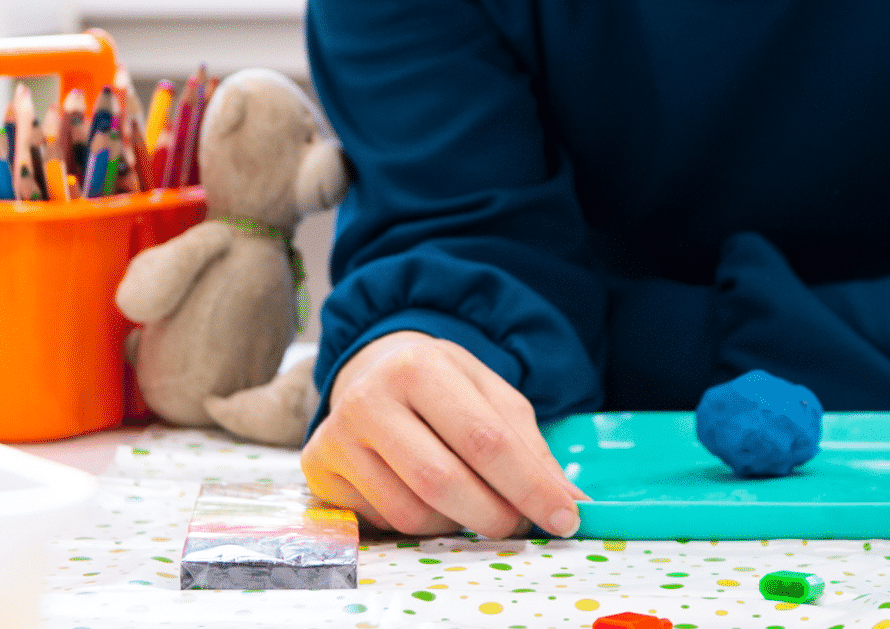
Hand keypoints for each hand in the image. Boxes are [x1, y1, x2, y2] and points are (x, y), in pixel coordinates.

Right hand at [300, 330, 586, 537]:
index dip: (529, 486)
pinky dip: (423, 522)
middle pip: (442, 481)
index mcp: (420, 366)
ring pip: (411, 512)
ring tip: (475, 504)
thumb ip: (531, 449)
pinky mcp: (319, 468)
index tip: (565, 517)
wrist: (375, 368)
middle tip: (521, 525)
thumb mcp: (493, 397)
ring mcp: (337, 435)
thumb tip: (570, 505)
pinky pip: (384, 521)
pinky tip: (431, 498)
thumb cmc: (446, 386)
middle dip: (495, 515)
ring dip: (458, 524)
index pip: (484, 440)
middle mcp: (369, 398)